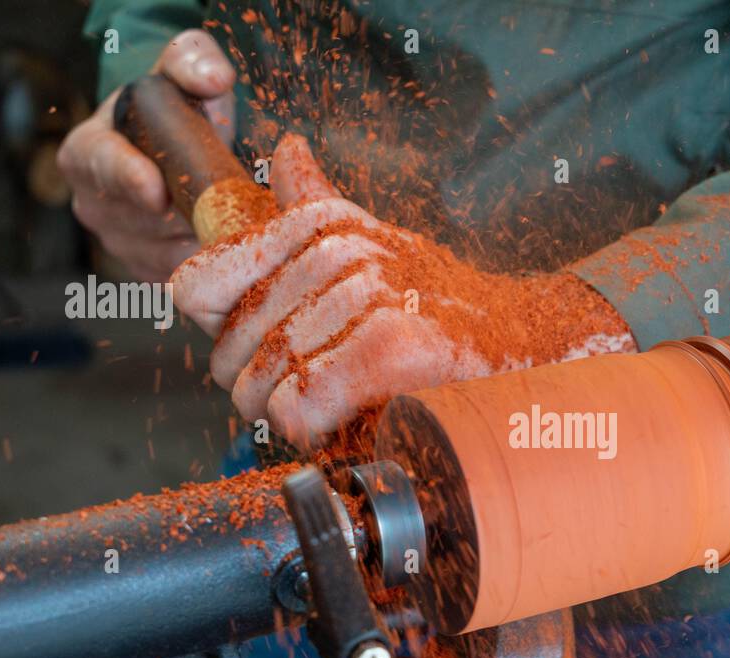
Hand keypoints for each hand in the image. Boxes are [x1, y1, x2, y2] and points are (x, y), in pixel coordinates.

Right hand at [58, 29, 235, 280]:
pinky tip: (236, 242)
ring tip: (240, 218)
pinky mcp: (149, 274)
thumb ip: (192, 61)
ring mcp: (120, 244)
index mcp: (85, 153)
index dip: (130, 181)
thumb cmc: (177, 104)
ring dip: (208, 241)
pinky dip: (215, 266)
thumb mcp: (183, 69)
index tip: (158, 192)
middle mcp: (94, 205)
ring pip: (169, 254)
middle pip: (144, 220)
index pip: (100, 168)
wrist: (181, 147)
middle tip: (234, 204)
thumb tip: (213, 78)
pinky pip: (185, 279)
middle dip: (189, 213)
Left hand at [171, 134, 634, 449]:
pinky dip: (315, 434)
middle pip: (229, 352)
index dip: (217, 330)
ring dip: (289, 419)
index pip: (198, 286)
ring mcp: (364, 299)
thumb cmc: (447, 304)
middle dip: (255, 390)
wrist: (531, 339)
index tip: (256, 345)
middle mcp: (337, 253)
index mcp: (320, 227)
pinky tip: (349, 424)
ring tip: (332, 410)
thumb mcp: (380, 242)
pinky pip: (298, 411)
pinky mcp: (388, 351)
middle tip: (303, 395)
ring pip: (262, 389)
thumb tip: (287, 150)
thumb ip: (318, 203)